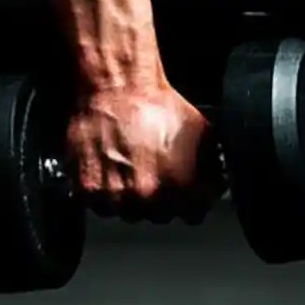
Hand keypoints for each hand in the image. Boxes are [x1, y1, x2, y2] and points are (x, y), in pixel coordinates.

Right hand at [66, 83, 221, 223]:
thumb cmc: (155, 105)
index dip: (189, 201)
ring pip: (126, 214)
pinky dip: (101, 193)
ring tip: (128, 170)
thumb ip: (211, 167)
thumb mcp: (202, 132)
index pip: (191, 215)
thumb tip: (215, 183)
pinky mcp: (89, 188)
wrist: (117, 88)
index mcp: (180, 186)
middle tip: (151, 174)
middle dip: (157, 199)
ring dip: (128, 199)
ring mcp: (116, 194)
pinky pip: (98, 205)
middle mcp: (147, 194)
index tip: (183, 193)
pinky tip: (109, 170)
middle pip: (157, 216)